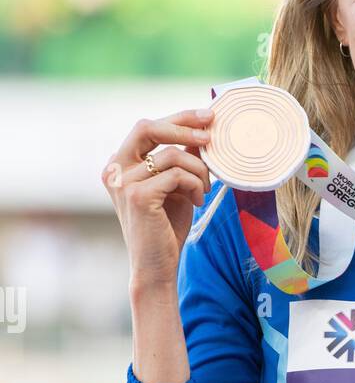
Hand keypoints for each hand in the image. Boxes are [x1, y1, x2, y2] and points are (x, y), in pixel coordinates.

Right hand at [101, 108, 214, 291]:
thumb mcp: (176, 186)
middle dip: (183, 125)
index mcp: (120, 164)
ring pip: (171, 154)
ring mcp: (123, 182)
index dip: (179, 117)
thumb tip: (202, 131)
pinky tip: (197, 201)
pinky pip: (177, 174)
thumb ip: (182, 159)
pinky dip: (195, 185)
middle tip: (210, 136)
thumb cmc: (166, 228)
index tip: (208, 116)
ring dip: (198, 170)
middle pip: (148, 126)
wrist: (157, 266)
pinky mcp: (138, 196)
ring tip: (204, 190)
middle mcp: (115, 169)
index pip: (148, 127)